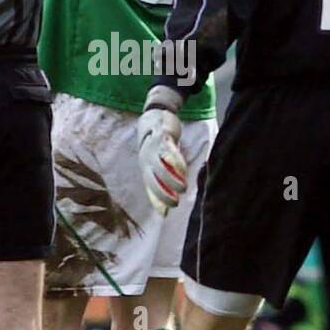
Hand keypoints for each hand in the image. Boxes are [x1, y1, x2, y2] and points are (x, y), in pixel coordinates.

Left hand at [137, 88, 187, 215]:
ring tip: (183, 189)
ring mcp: (154, 148)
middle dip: (164, 194)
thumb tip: (167, 201)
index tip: (165, 214)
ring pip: (161, 167)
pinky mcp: (163, 137)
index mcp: (146, 166)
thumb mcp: (158, 160)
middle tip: (176, 203)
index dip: (156, 201)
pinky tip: (182, 169)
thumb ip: (163, 178)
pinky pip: (169, 151)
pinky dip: (175, 161)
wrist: (154, 115)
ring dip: (171, 180)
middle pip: (154, 180)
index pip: (150, 187)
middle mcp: (147, 159)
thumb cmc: (157, 143)